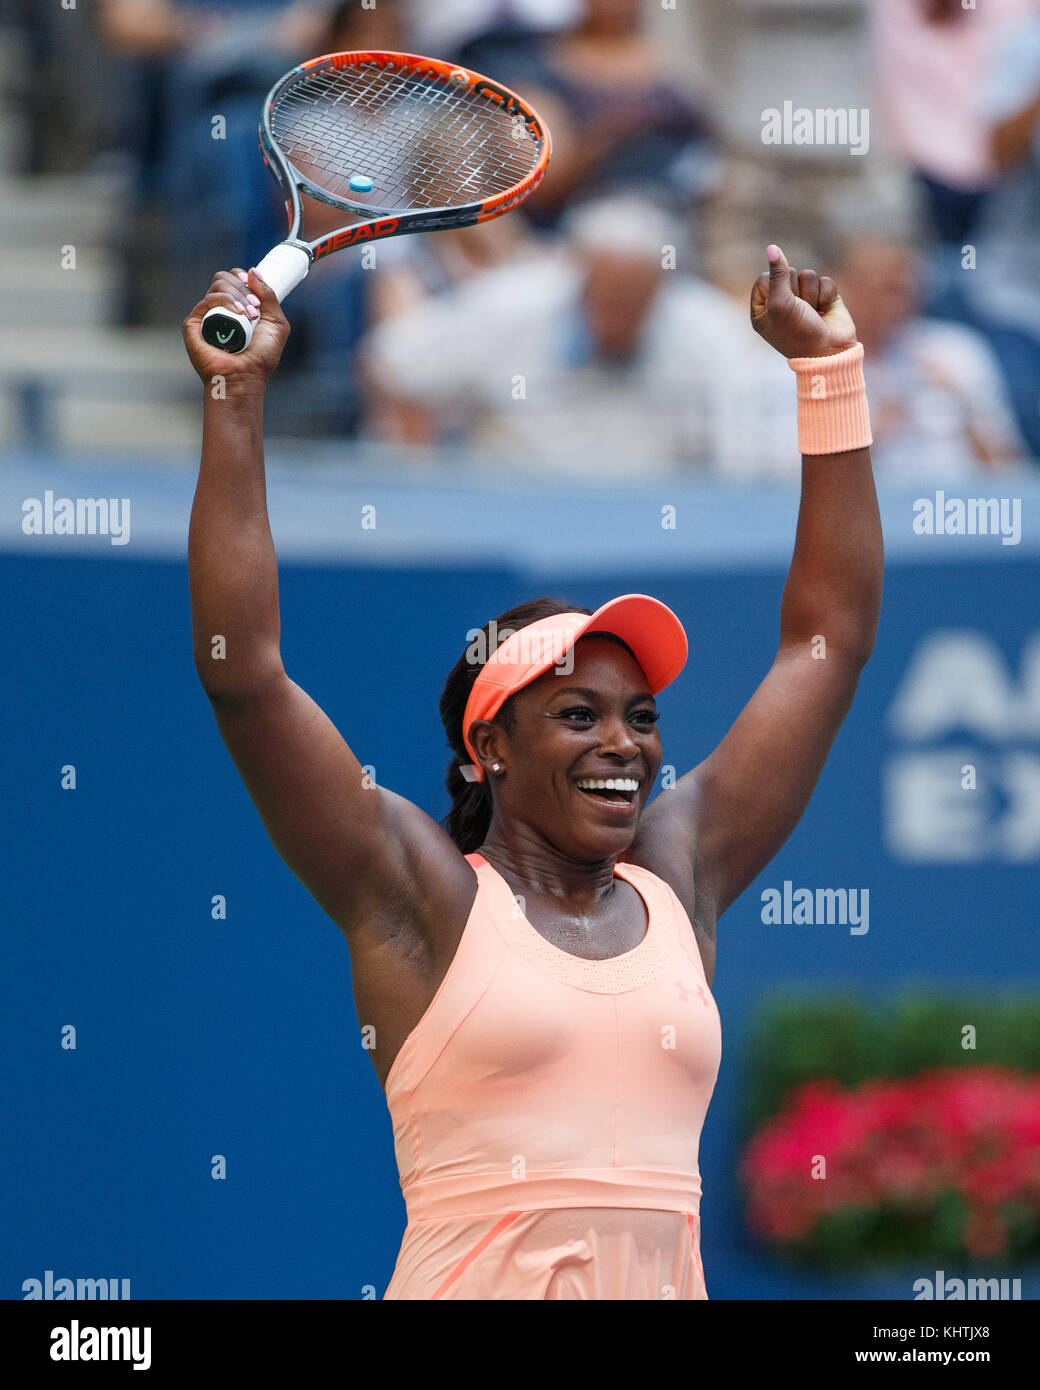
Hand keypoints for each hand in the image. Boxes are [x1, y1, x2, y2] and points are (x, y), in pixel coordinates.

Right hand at [182, 268, 289, 387]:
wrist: (246, 377)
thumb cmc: (261, 357)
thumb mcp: (276, 323)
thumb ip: (269, 296)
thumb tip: (253, 271)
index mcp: (234, 305)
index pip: (233, 278)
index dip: (244, 278)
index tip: (257, 293)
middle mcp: (218, 308)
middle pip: (224, 277)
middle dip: (243, 288)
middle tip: (256, 309)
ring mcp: (205, 315)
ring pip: (218, 285)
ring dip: (238, 296)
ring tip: (249, 316)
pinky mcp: (194, 324)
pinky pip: (208, 300)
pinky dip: (225, 301)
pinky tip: (238, 313)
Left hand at [750, 244, 857, 358]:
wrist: (829, 351)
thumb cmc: (798, 332)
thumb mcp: (781, 303)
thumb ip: (777, 274)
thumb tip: (771, 247)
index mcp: (763, 308)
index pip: (765, 277)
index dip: (775, 286)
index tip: (781, 305)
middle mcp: (782, 302)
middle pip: (787, 273)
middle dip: (796, 291)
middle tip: (800, 312)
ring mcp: (804, 300)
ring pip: (808, 275)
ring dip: (812, 294)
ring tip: (813, 314)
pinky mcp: (823, 297)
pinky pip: (825, 280)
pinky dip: (826, 295)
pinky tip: (825, 311)